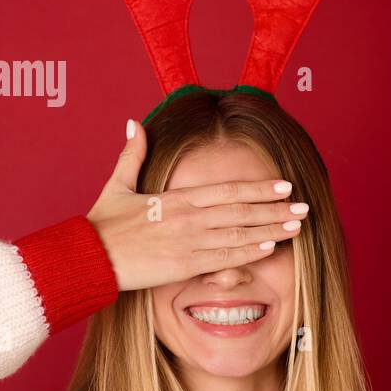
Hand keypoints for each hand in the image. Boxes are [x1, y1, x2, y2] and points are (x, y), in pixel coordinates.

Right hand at [85, 119, 307, 291]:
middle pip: (241, 210)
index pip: (227, 189)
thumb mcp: (117, 185)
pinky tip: (271, 247)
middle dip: (275, 208)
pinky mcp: (184, 266)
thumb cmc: (102, 225)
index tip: (283, 185)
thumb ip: (132, 155)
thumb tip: (133, 123)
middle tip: (304, 206)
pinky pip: (224, 258)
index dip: (258, 187)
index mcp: (176, 198)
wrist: (87, 258)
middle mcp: (188, 218)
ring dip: (271, 229)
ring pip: (239, 234)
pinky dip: (250, 251)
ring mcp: (189, 242)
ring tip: (297, 226)